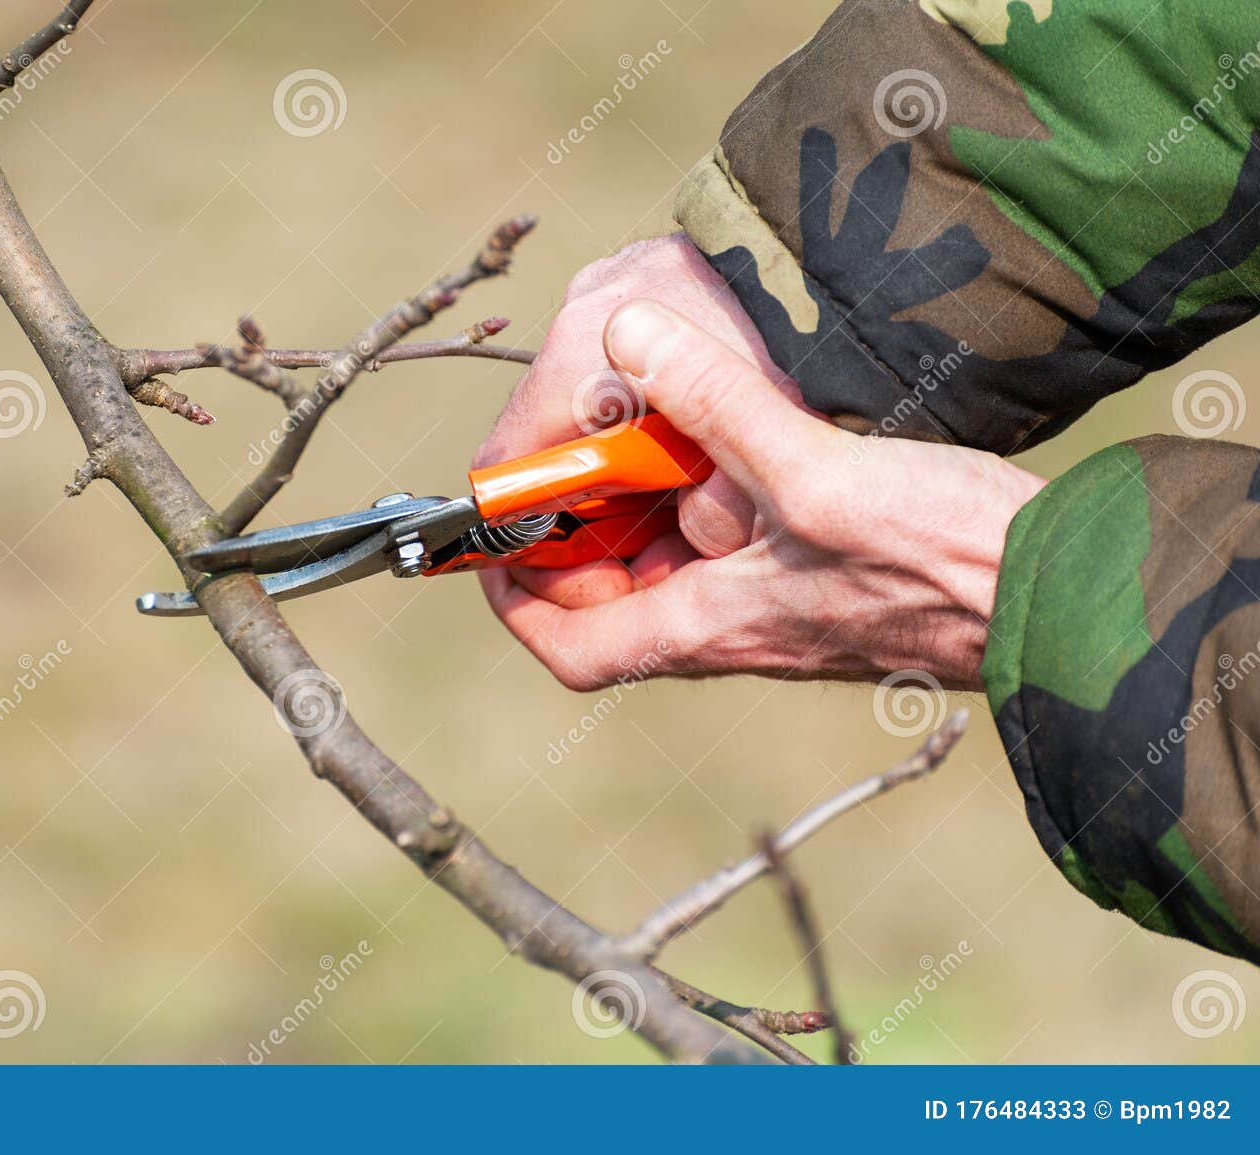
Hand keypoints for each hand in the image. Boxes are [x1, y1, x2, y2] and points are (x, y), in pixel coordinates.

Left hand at [478, 299, 1046, 692]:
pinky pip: (736, 545)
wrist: (1060, 596)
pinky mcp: (821, 584)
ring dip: (653, 502)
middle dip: (585, 527)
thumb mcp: (816, 470)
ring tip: (653, 423)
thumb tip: (626, 338)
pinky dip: (714, 493)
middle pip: (616, 597)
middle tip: (578, 450)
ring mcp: (779, 611)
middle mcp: (734, 632)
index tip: (496, 543)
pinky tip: (737, 434)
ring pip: (677, 564)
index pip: (572, 645)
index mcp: (710, 624)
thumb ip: (719, 402)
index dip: (517, 599)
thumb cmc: (944, 560)